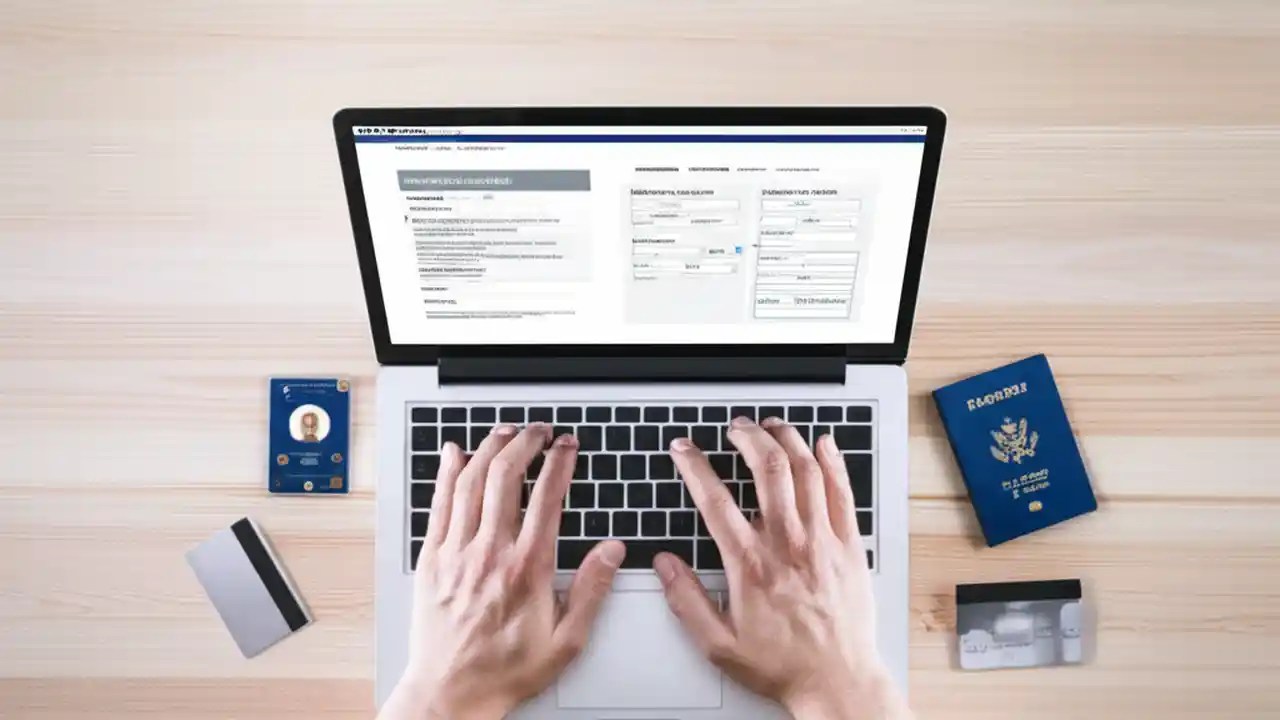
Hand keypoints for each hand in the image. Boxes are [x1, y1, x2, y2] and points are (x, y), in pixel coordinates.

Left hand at [379, 424, 625, 719]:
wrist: (452, 693)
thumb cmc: (506, 669)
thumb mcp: (566, 640)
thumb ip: (591, 590)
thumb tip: (611, 551)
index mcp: (526, 568)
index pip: (547, 498)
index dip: (560, 463)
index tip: (567, 446)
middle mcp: (489, 553)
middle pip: (506, 478)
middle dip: (525, 444)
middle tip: (539, 431)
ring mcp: (456, 553)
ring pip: (470, 483)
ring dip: (489, 449)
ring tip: (506, 432)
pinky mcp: (432, 560)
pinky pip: (439, 504)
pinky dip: (446, 473)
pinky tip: (454, 454)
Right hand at [656, 417, 911, 719]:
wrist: (837, 681)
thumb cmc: (782, 664)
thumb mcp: (718, 643)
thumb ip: (686, 600)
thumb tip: (665, 564)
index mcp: (751, 565)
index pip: (715, 499)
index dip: (694, 466)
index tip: (683, 451)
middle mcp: (788, 544)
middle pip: (767, 469)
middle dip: (747, 437)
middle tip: (734, 428)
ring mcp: (822, 541)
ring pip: (806, 471)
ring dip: (787, 440)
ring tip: (771, 426)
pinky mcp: (849, 546)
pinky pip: (842, 492)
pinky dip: (833, 462)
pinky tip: (823, 445)